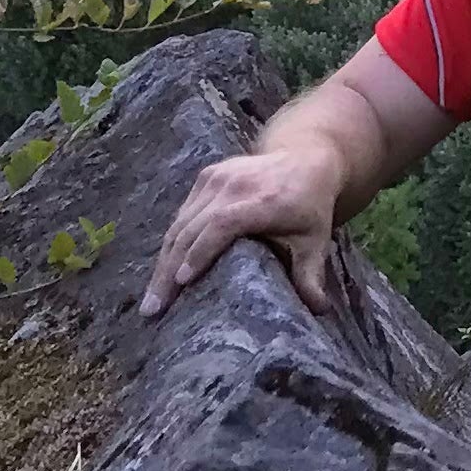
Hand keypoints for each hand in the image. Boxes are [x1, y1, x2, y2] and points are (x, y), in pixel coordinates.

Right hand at [138, 142, 347, 318]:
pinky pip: (183, 213)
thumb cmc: (311, 206)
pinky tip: (162, 272)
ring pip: (181, 223)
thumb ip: (312, 275)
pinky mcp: (208, 175)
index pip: (222, 224)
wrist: (307, 158)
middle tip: (154, 309)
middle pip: (192, 228)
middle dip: (169, 270)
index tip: (182, 280)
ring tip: (152, 299)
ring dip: (163, 261)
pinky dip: (172, 242)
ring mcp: (219, 177)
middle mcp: (237, 185)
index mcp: (264, 200)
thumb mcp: (316, 240)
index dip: (200, 251)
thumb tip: (319, 312)